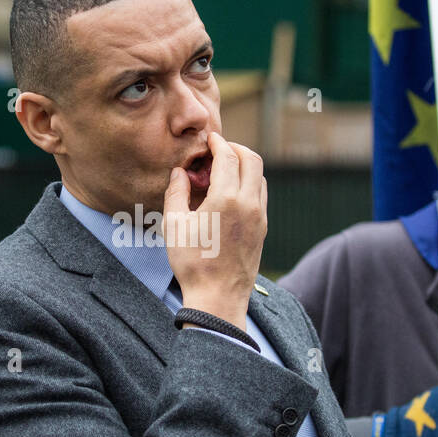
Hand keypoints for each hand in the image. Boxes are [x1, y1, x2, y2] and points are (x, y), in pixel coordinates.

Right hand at [164, 131, 266, 328]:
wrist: (218, 297)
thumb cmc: (192, 263)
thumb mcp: (174, 226)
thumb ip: (176, 193)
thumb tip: (180, 173)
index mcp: (226, 199)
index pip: (228, 157)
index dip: (218, 143)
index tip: (210, 139)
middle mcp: (249, 203)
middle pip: (252, 160)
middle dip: (236, 149)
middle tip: (220, 149)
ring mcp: (260, 217)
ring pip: (260, 177)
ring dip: (246, 166)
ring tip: (226, 170)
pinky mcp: (263, 229)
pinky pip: (261, 195)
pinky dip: (250, 184)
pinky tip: (232, 192)